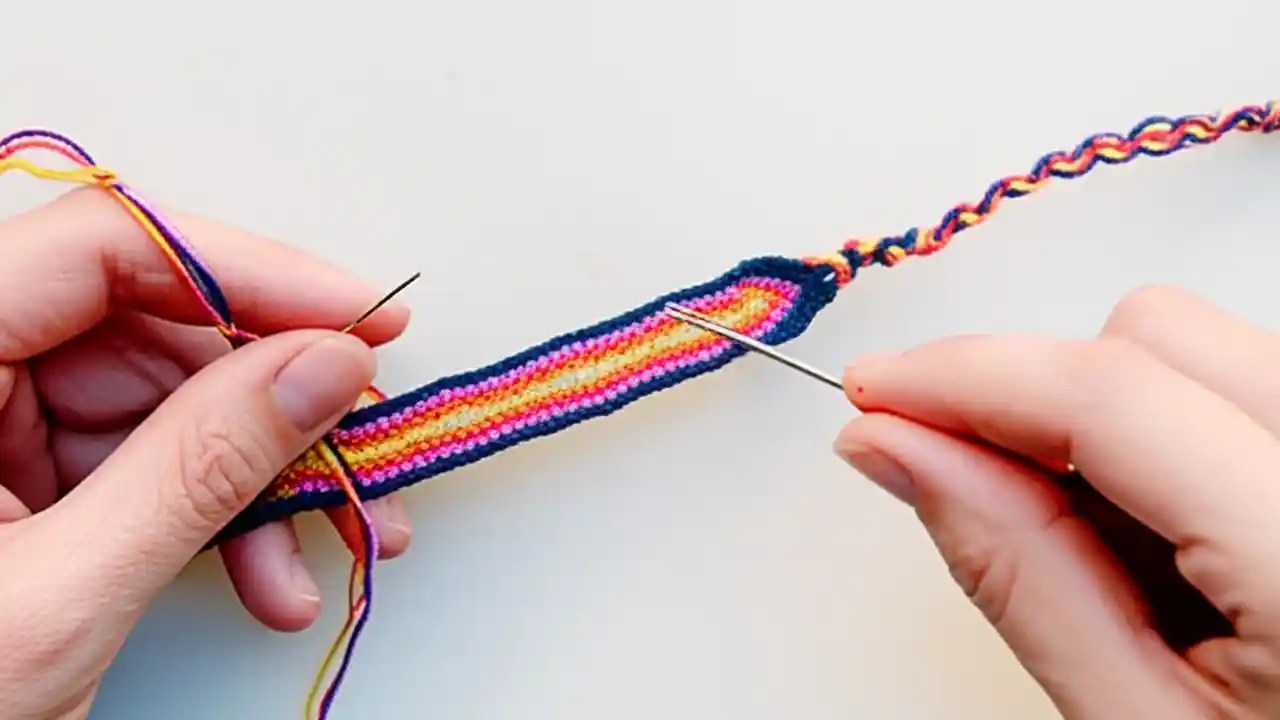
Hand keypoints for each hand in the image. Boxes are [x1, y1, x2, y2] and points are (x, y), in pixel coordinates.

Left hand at [0, 188, 412, 717]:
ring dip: (264, 479)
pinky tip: (267, 569)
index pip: (98, 252)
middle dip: (272, 407)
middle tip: (357, 453)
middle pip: (149, 331)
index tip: (355, 319)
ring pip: (167, 405)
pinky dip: (222, 513)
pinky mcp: (18, 480)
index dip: (247, 272)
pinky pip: (149, 461)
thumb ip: (198, 469)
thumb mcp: (59, 600)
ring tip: (327, 544)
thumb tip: (322, 366)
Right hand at [834, 285, 1279, 718]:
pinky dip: (1159, 437)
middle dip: (1034, 388)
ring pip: (1199, 349)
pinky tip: (1149, 534)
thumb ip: (1013, 569)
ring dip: (1100, 415)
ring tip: (1089, 540)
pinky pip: (1237, 387)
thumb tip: (898, 449)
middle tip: (956, 465)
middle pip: (1159, 334)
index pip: (1113, 394)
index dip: (967, 378)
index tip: (877, 392)